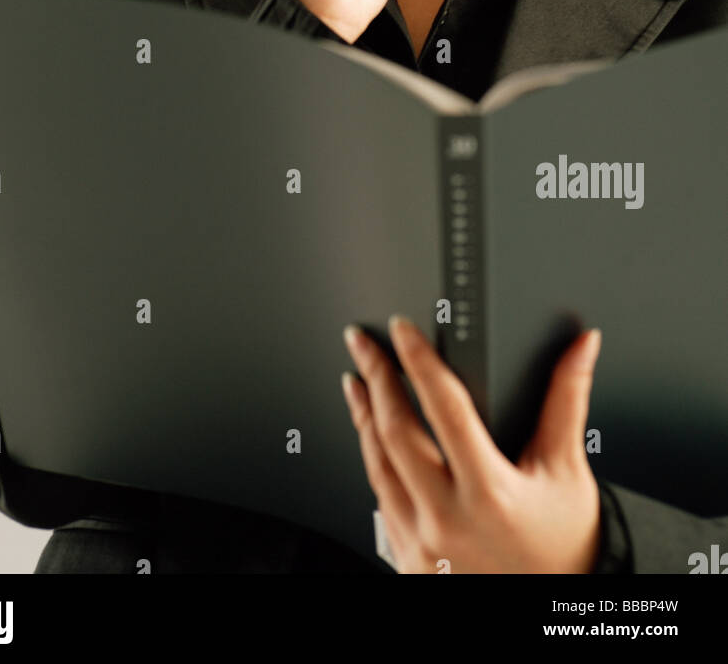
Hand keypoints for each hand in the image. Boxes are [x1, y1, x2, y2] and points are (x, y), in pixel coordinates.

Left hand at [341, 316, 602, 573]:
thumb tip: (581, 347)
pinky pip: (380, 501)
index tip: (402, 329)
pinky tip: (371, 438)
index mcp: (489, 493)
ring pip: (377, 466)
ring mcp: (422, 544)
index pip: (443, 408)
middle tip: (362, 342)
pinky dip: (373, 461)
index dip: (419, 360)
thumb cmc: (565, 550)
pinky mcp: (408, 560)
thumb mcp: (567, 471)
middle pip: (395, 433)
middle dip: (376, 378)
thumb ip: (567, 401)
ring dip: (363, 417)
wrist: (551, 611)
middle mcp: (448, 520)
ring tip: (359, 380)